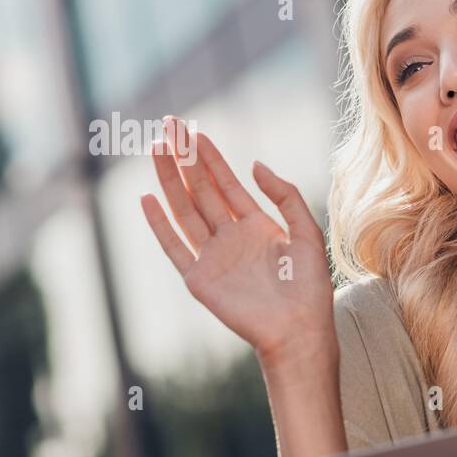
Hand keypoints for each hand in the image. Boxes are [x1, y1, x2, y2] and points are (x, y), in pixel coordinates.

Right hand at [139, 116, 334, 365]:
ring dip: (169, 181)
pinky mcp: (199, 279)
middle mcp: (231, 238)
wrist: (299, 329)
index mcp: (257, 226)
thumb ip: (286, 196)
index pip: (227, 185)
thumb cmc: (309, 286)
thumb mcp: (307, 232)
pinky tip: (147, 199)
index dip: (211, 158)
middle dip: (185, 159)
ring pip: (185, 211)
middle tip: (168, 128)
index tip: (194, 131)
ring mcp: (213, 257)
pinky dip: (159, 225)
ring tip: (156, 150)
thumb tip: (254, 164)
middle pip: (201, 191)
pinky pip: (174, 247)